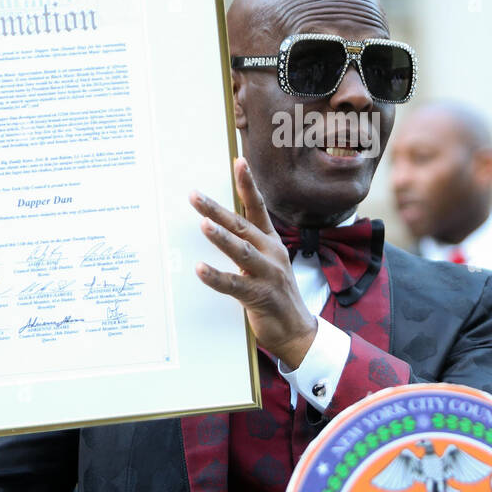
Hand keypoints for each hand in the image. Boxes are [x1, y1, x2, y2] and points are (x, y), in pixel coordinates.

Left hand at [189, 157, 317, 368]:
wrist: (297, 330)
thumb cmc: (275, 295)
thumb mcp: (266, 264)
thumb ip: (246, 247)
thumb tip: (218, 227)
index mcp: (271, 242)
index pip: (258, 208)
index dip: (248, 185)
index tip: (239, 161)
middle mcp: (272, 253)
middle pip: (242, 225)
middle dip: (217, 209)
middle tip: (195, 195)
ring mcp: (268, 274)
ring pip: (242, 251)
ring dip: (221, 237)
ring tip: (203, 224)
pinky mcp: (261, 296)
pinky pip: (234, 284)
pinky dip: (216, 277)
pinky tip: (200, 270)